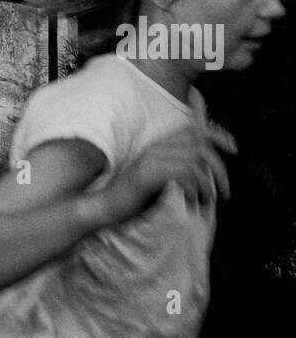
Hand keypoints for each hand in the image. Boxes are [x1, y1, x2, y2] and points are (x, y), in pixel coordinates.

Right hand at [102, 124, 236, 226]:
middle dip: (218, 168)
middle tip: (224, 193)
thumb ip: (178, 173)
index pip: (193, 129)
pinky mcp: (147, 173)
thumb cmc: (132, 199)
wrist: (104, 207)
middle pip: (199, 143)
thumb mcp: (159, 182)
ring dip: (206, 184)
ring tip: (206, 202)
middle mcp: (156, 148)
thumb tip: (205, 178)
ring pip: (193, 160)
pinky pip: (182, 173)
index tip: (233, 147)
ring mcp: (150, 159)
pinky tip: (191, 202)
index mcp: (159, 146)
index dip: (216, 134)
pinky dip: (193, 188)